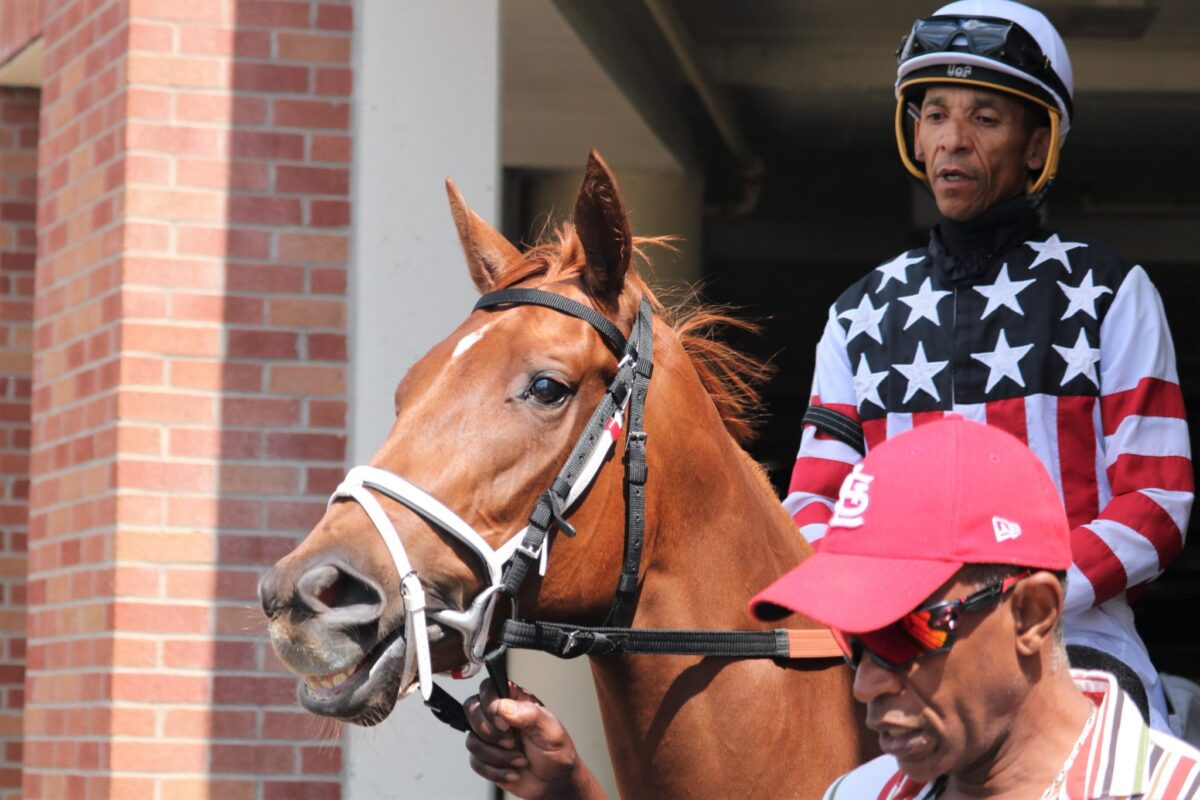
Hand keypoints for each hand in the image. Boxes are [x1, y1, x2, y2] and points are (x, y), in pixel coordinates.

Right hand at [464, 678, 604, 799]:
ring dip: (498, 756)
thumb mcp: (549, 729)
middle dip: (490, 732)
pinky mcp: (485, 758)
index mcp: (514, 700)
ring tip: (519, 759)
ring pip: (472, 740)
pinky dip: (496, 771)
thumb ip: (528, 714)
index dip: (490, 704)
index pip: (488, 688)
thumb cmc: (556, 751)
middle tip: (511, 741)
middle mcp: (498, 716)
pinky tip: (513, 771)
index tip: (506, 723)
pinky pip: (475, 762)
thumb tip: (502, 707)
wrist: (554, 782)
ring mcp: (490, 737)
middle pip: (472, 709)